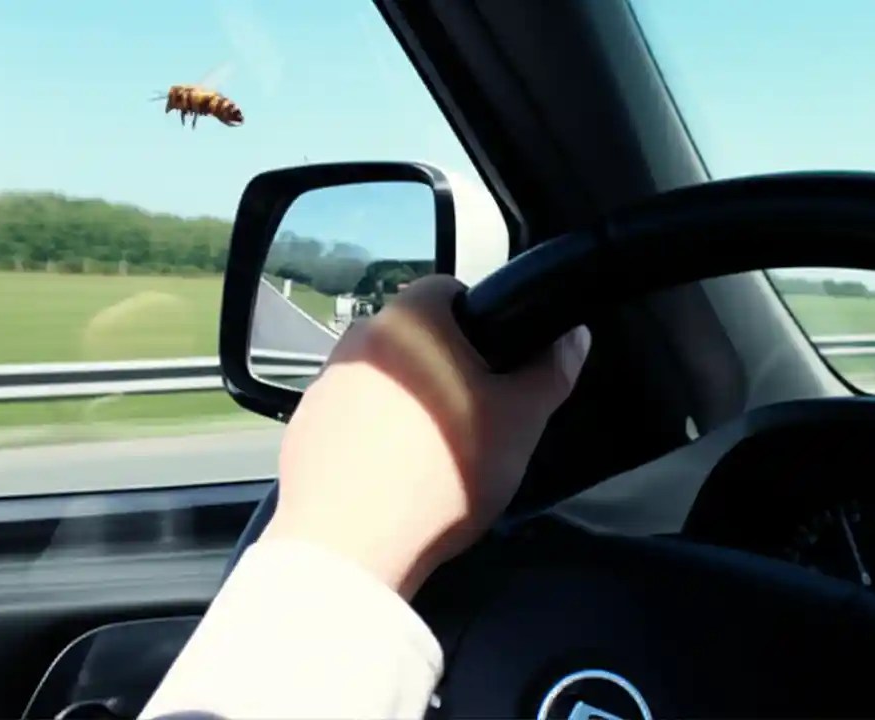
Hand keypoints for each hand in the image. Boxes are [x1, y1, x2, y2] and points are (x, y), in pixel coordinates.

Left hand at [262, 274, 590, 598]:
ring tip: (431, 457)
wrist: (351, 545)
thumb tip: (572, 338)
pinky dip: (371, 438)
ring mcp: (322, 383)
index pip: (452, 291)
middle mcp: (358, 337)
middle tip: (474, 419)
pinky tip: (393, 477)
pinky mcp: (302, 428)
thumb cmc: (442, 472)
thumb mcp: (521, 421)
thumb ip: (551, 371)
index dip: (484, 324)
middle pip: (414, 341)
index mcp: (410, 318)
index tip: (498, 367)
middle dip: (443, 370)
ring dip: (406, 405)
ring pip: (381, 381)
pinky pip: (349, 421)